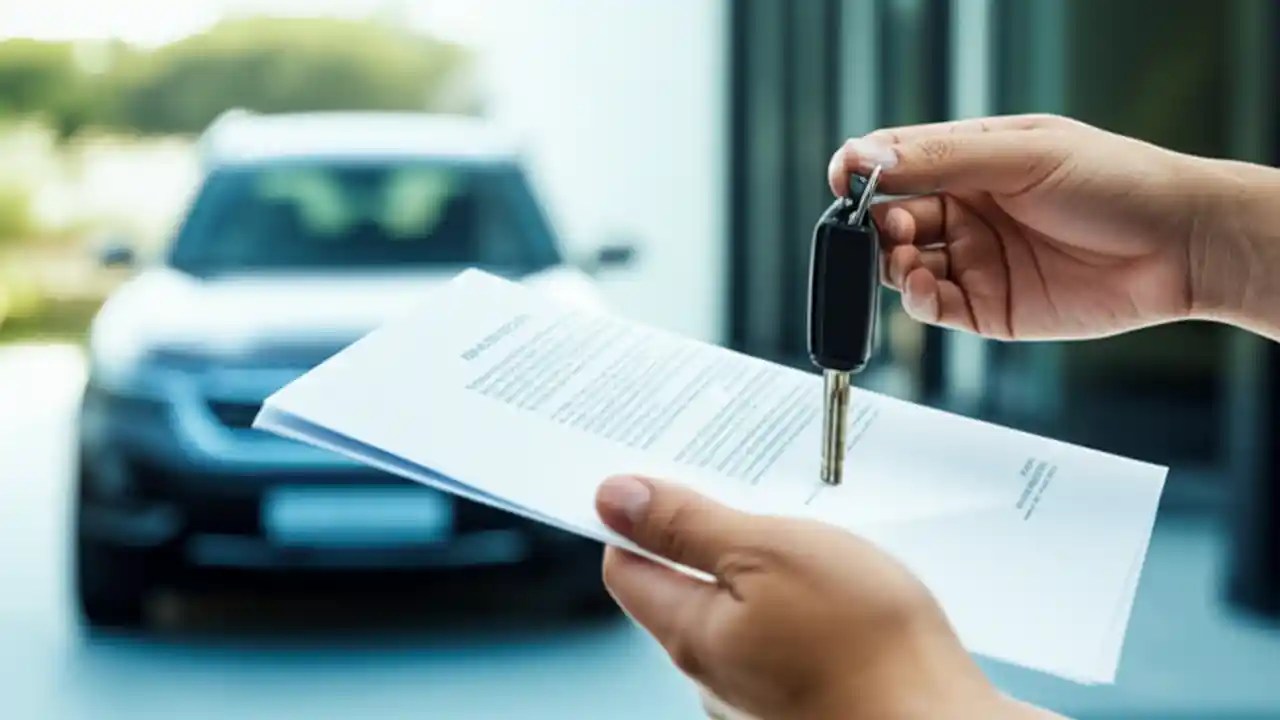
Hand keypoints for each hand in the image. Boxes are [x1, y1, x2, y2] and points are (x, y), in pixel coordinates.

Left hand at [595, 475, 1056, 719]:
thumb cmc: (865, 641)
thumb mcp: (766, 552)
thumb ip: (685, 526)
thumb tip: (611, 498)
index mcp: (690, 634)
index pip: (626, 565)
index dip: (637, 515)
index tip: (664, 474)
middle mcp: (715, 672)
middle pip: (682, 585)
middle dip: (708, 534)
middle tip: (752, 492)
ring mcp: (760, 689)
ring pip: (741, 607)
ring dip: (765, 566)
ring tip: (810, 537)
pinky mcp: (807, 693)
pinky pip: (783, 631)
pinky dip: (800, 599)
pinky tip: (840, 583)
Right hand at [827, 114, 1226, 339]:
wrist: (1179, 246)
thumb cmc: (1117, 183)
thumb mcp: (1023, 155)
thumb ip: (942, 158)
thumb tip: (867, 156)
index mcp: (972, 162)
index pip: (896, 162)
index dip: (864, 171)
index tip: (845, 181)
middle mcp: (967, 212)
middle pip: (891, 218)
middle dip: (876, 224)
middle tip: (888, 226)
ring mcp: (976, 261)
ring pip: (902, 266)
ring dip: (891, 263)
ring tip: (910, 258)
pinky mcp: (988, 309)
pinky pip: (932, 308)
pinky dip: (917, 300)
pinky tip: (926, 287)